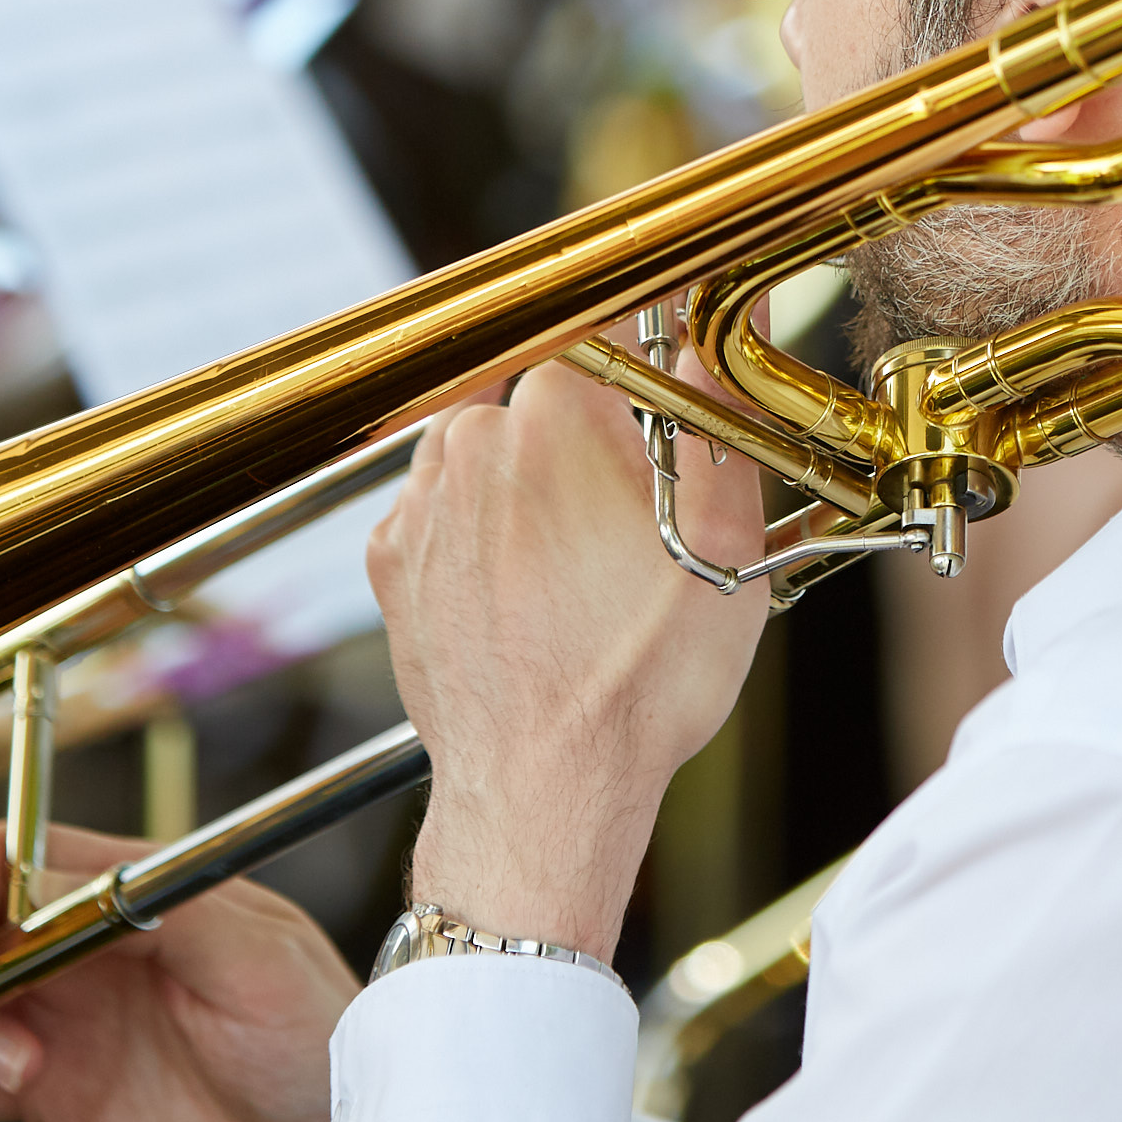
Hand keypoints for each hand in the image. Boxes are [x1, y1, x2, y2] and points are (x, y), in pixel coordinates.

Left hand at [373, 356, 770, 958]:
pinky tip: (527, 592)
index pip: (610, 344)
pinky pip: (443, 513)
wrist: (544, 790)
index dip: (650, 385)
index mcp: (558, 415)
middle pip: (546, 403)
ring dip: (530, 488)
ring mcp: (421, 502)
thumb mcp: (728, 544)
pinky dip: (481, 537)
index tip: (669, 429)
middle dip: (591, 446)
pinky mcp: (391, 560)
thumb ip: (725, 419)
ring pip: (489, 456)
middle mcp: (472, 441)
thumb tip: (730, 331)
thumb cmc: (641, 681)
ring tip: (580, 567)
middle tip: (634, 524)